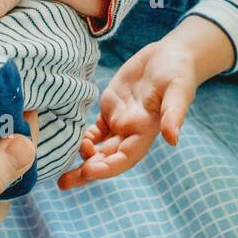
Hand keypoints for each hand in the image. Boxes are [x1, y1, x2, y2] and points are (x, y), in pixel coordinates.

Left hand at [57, 38, 198, 190]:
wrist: (171, 55)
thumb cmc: (177, 72)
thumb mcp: (177, 90)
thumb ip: (174, 114)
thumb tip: (173, 139)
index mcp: (145, 131)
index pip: (124, 157)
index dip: (107, 167)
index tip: (88, 170)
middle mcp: (131, 131)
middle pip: (107, 158)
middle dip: (86, 172)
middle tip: (62, 182)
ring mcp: (120, 120)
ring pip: (98, 147)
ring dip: (82, 159)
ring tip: (59, 172)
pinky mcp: (111, 107)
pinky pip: (95, 130)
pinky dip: (82, 138)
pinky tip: (68, 141)